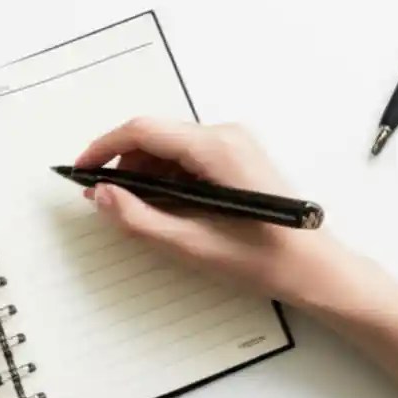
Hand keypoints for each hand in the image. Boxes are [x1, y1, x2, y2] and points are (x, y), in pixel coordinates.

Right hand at [76, 118, 361, 309]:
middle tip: (106, 202)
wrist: (316, 267)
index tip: (81, 170)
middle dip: (125, 166)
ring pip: (170, 147)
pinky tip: (169, 209)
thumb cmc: (266, 258)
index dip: (104, 147)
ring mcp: (236, 143)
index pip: (144, 130)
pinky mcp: (239, 155)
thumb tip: (100, 195)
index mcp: (217, 148)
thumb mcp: (192, 245)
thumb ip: (139, 219)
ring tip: (140, 213)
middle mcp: (227, 135)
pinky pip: (190, 156)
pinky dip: (169, 177)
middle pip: (156, 136)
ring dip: (147, 174)